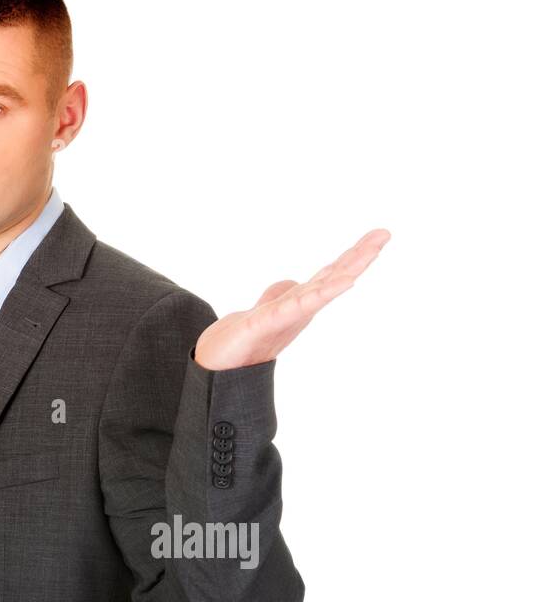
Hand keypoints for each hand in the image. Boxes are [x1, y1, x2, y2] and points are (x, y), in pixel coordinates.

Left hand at [193, 228, 390, 370]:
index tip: (378, 236)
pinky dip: (320, 294)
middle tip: (384, 235)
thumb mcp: (263, 310)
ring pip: (321, 290)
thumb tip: (294, 285)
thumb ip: (279, 297)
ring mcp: (285, 317)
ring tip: (370, 252)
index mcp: (298, 304)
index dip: (352, 256)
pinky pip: (296, 306)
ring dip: (346, 271)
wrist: (215, 366)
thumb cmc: (239, 342)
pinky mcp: (265, 323)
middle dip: (359, 257)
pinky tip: (342, 283)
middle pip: (332, 278)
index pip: (329, 275)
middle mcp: (297, 310)